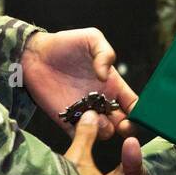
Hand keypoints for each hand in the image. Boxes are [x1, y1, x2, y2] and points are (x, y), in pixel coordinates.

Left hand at [22, 28, 136, 135]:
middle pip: (123, 123)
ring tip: (95, 116)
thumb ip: (105, 53)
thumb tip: (106, 76)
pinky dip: (83, 136)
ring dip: (105, 129)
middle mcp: (102, 101)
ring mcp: (84, 112)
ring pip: (104, 132)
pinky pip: (79, 136)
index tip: (137, 115)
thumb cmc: (65, 44)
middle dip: (128, 129)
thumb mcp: (91, 38)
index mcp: (113, 84)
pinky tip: (79, 122)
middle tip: (122, 125)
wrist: (35, 55)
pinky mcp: (66, 119)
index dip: (140, 113)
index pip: (134, 104)